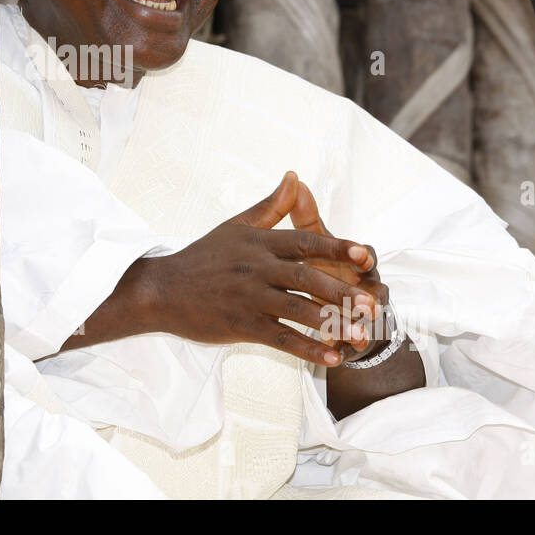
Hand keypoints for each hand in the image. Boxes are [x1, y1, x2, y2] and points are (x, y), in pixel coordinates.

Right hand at [124, 172, 384, 366]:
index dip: (338, 247)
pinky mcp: (242, 324)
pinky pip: (280, 338)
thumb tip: (294, 177)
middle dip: (342, 290)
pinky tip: (331, 357)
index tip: (367, 256)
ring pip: (297, 309)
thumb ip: (270, 206)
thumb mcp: (236, 226)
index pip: (305, 241)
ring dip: (332, 323)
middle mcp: (256, 267)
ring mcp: (249, 297)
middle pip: (306, 276)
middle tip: (372, 302)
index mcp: (259, 242)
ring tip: (360, 334)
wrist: (162, 290)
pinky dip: (307, 348)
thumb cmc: (202, 257)